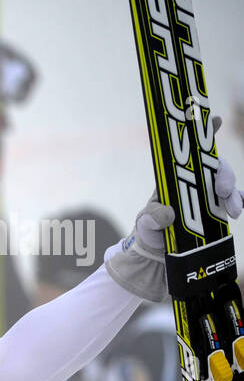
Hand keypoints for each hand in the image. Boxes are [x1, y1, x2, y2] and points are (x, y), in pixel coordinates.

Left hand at [105, 116, 242, 301]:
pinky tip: (236, 211)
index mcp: (173, 182)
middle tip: (222, 190)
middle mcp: (193, 185)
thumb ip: (151, 219)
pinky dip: (237, 203)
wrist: (158, 261)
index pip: (187, 154)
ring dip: (233, 191)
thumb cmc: (148, 236)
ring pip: (226, 183)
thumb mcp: (145, 227)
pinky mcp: (216, 213)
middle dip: (223, 172)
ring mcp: (207, 198)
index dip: (201, 134)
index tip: (216, 119)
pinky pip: (232, 201)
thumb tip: (166, 213)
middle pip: (214, 167)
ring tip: (233, 209)